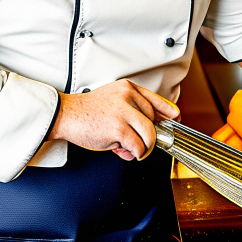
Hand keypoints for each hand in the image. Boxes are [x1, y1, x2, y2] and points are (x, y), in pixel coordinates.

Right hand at [49, 80, 179, 160]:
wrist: (65, 115)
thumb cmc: (87, 111)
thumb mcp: (113, 101)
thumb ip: (132, 110)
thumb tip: (152, 129)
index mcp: (128, 88)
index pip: (156, 100)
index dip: (168, 112)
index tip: (176, 118)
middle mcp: (128, 97)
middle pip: (153, 122)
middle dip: (146, 136)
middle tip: (133, 142)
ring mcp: (124, 112)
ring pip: (149, 136)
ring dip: (142, 147)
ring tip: (129, 149)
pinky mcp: (118, 129)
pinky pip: (137, 147)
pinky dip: (133, 153)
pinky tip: (121, 150)